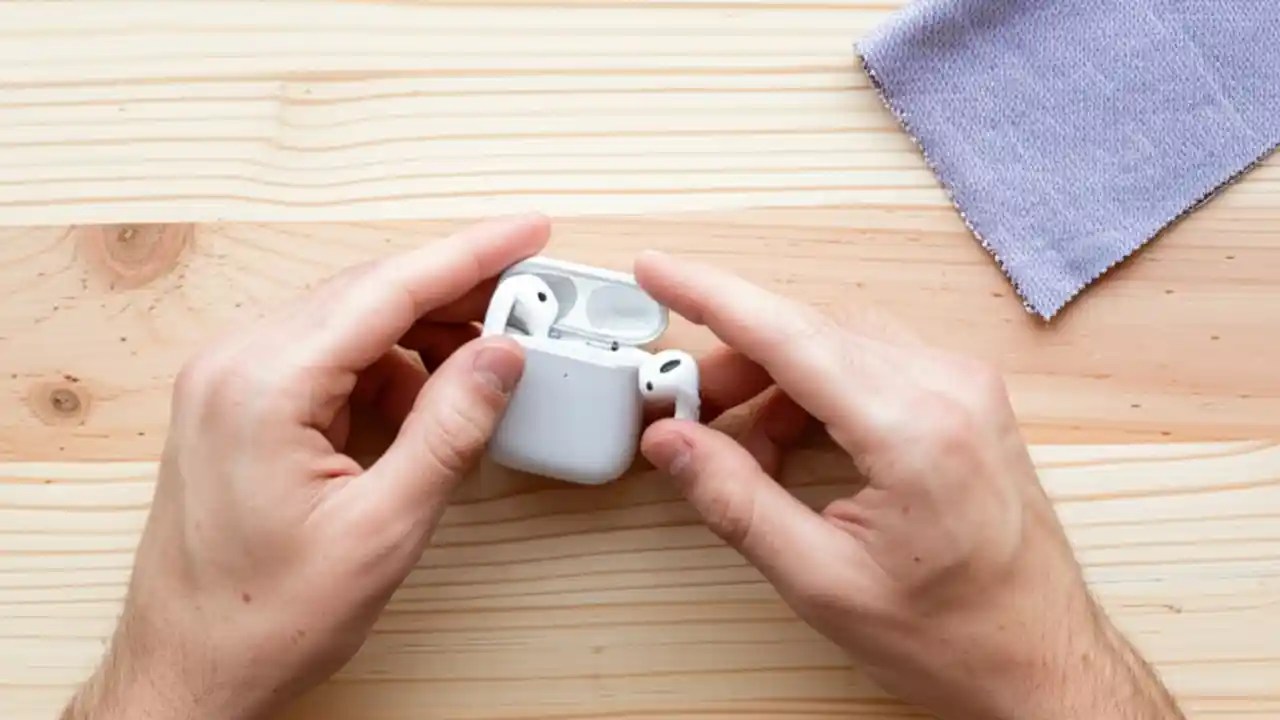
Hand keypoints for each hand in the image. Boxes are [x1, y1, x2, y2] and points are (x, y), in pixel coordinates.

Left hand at [63, 216, 549, 719]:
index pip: (387, 288)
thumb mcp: (383, 528)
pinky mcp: (238, 403)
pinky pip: (328, 358)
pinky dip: (386, 371)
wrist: (191, 672)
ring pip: (351, 322)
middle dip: (455, 295)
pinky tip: (425, 404)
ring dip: (422, 337)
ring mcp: (230, 381)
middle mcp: (235, 363)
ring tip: (484, 370)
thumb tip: (502, 356)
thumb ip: (450, 429)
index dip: (470, 254)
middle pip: (368, 293)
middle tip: (527, 303)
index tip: (526, 230)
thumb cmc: (265, 618)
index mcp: (263, 384)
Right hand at [634, 252, 1184, 719]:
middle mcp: (949, 388)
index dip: (710, 296)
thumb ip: (737, 502)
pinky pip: (870, 361)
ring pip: (837, 341)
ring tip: (738, 442)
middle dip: (734, 356)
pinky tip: (789, 437)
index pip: (790, 335)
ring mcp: (964, 386)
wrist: (1040, 660)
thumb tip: (673, 442)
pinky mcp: (965, 397)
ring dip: (774, 375)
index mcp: (916, 430)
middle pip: (810, 331)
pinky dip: (815, 387)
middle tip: (684, 402)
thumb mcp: (823, 581)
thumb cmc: (956, 635)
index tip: (656, 271)